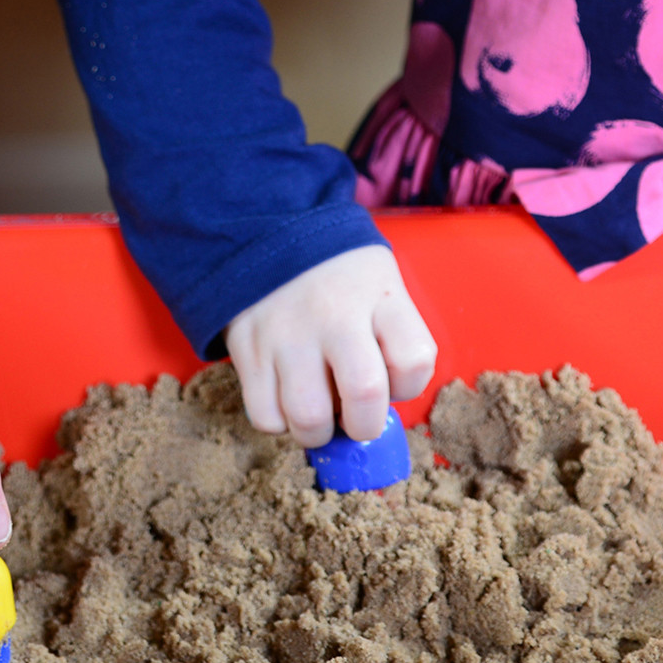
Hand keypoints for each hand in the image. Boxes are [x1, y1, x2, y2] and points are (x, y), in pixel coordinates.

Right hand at [226, 244, 436, 447]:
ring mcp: (288, 335)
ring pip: (309, 417)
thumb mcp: (383, 284)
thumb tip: (381, 409)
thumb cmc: (341, 275)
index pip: (414, 361)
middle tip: (356, 415)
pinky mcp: (248, 351)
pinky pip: (266, 417)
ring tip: (320, 409)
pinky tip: (286, 397)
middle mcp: (335, 315)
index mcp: (380, 296)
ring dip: (320, 431)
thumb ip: (395, 338)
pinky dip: (279, 422)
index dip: (406, 385)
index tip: (391, 377)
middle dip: (365, 425)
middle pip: (364, 394)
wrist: (272, 231)